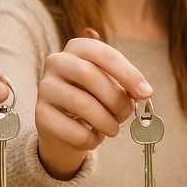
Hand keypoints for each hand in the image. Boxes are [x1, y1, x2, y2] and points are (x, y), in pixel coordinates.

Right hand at [34, 36, 151, 178]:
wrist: (64, 125)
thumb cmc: (93, 98)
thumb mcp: (111, 85)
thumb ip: (126, 85)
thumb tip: (144, 92)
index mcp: (78, 47)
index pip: (105, 54)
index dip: (129, 74)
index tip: (146, 93)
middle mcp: (56, 62)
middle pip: (90, 76)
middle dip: (116, 99)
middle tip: (126, 114)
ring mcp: (45, 87)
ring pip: (82, 104)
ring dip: (106, 122)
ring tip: (113, 129)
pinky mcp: (40, 114)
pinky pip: (73, 130)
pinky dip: (91, 138)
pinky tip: (94, 137)